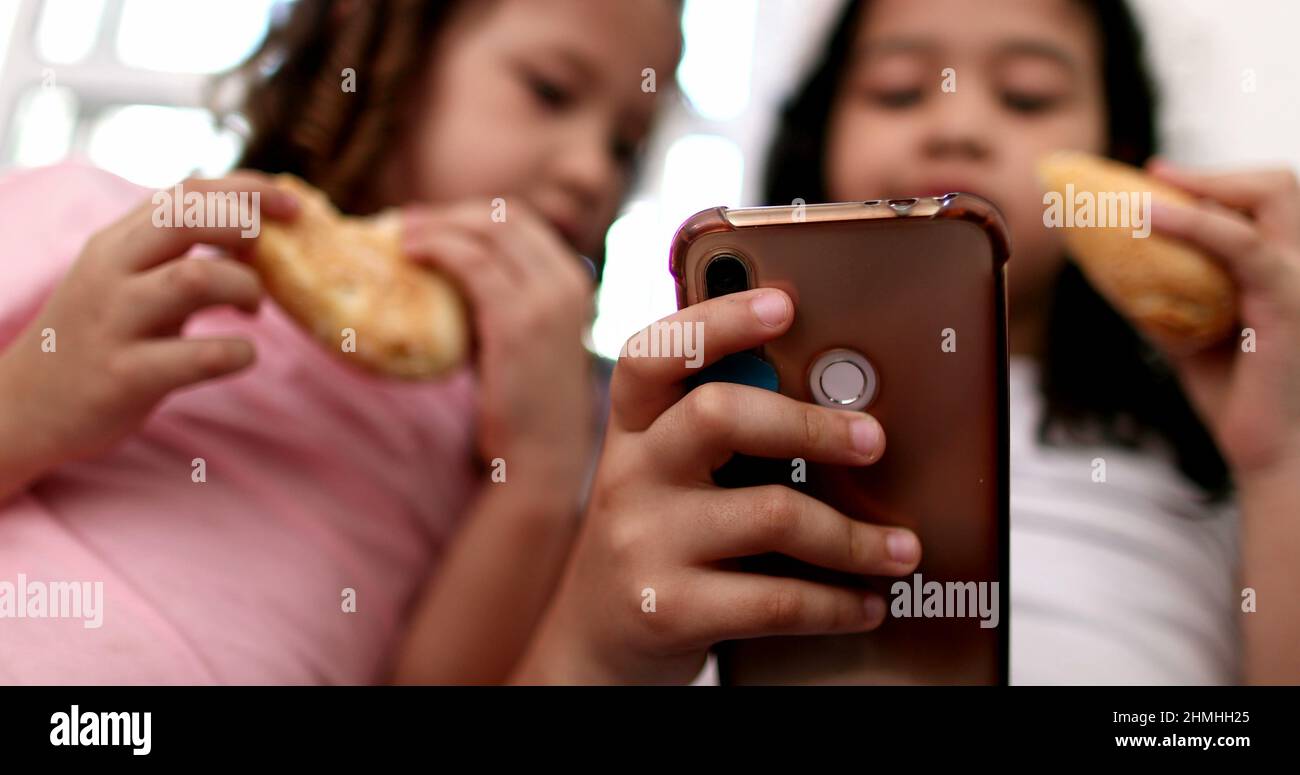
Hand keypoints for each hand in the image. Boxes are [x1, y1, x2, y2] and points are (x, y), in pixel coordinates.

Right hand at [0, 172, 297, 486]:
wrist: (22, 410)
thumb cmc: (97, 341)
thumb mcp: (125, 282)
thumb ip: (173, 253)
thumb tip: (249, 228)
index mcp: (117, 243)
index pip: (187, 192)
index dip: (248, 190)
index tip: (293, 203)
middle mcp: (111, 272)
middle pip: (189, 218)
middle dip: (244, 226)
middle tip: (268, 260)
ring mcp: (114, 322)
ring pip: (196, 278)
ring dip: (245, 288)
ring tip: (252, 309)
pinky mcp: (123, 377)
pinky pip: (199, 356)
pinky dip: (237, 352)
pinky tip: (242, 355)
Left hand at [403, 201, 596, 504]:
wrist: (540, 457)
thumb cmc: (521, 403)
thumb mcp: (518, 337)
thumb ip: (497, 301)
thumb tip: (444, 275)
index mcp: (572, 279)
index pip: (518, 221)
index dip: (469, 215)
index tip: (429, 225)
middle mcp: (567, 280)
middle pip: (503, 217)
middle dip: (451, 214)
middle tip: (406, 223)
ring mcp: (547, 298)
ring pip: (487, 230)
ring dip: (438, 224)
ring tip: (400, 234)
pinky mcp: (518, 320)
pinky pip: (472, 261)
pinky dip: (438, 246)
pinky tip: (410, 253)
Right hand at [513, 289, 921, 683]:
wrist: (594, 646)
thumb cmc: (658, 545)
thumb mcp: (667, 479)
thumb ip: (719, 435)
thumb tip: (835, 404)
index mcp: (633, 429)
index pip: (655, 353)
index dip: (717, 320)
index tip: (784, 302)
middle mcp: (629, 475)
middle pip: (718, 415)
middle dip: (811, 424)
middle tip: (873, 440)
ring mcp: (643, 542)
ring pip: (770, 514)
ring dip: (853, 536)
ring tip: (900, 549)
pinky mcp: (666, 610)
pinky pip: (776, 600)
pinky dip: (837, 603)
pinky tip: (864, 603)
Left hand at [1145, 160, 1299, 482]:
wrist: (1271, 451)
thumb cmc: (1236, 397)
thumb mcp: (1188, 335)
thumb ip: (1162, 302)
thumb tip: (1109, 273)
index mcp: (1285, 266)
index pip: (1264, 200)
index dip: (1215, 180)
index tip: (1159, 175)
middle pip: (1277, 183)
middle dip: (1215, 173)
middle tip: (1155, 175)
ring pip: (1270, 194)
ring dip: (1206, 184)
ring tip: (1147, 188)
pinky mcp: (1287, 299)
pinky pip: (1242, 244)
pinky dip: (1194, 221)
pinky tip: (1148, 213)